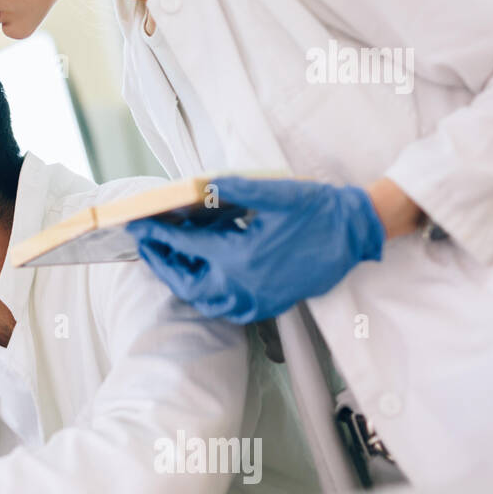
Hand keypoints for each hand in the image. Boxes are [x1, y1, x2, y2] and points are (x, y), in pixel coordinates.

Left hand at [126, 175, 384, 322]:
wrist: (354, 234)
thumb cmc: (317, 210)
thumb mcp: (274, 192)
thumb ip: (232, 188)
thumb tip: (198, 185)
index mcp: (241, 256)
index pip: (186, 245)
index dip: (158, 234)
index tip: (138, 226)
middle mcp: (245, 284)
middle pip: (186, 282)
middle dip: (162, 263)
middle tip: (147, 244)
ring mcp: (257, 299)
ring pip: (204, 300)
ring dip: (182, 280)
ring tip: (171, 257)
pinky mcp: (268, 305)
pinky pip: (226, 308)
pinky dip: (207, 295)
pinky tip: (203, 276)